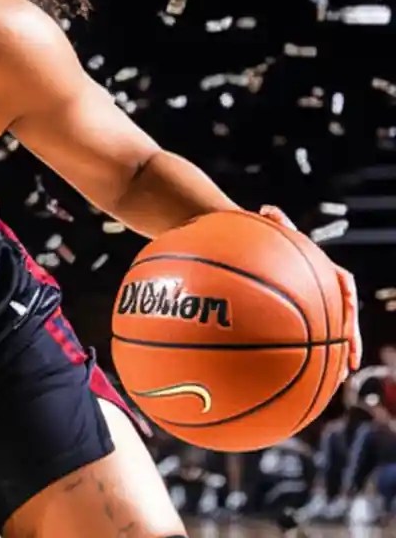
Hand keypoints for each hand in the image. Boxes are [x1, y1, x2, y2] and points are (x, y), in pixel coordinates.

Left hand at [258, 206, 360, 380]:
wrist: (242, 245)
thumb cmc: (254, 236)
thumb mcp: (265, 228)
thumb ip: (272, 222)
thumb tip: (268, 208)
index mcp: (317, 268)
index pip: (341, 284)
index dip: (348, 304)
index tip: (348, 321)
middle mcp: (318, 287)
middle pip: (341, 318)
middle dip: (347, 342)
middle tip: (349, 364)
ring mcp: (308, 303)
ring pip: (326, 333)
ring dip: (331, 357)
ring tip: (332, 382)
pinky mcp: (294, 315)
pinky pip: (301, 339)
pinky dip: (303, 359)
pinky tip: (294, 379)